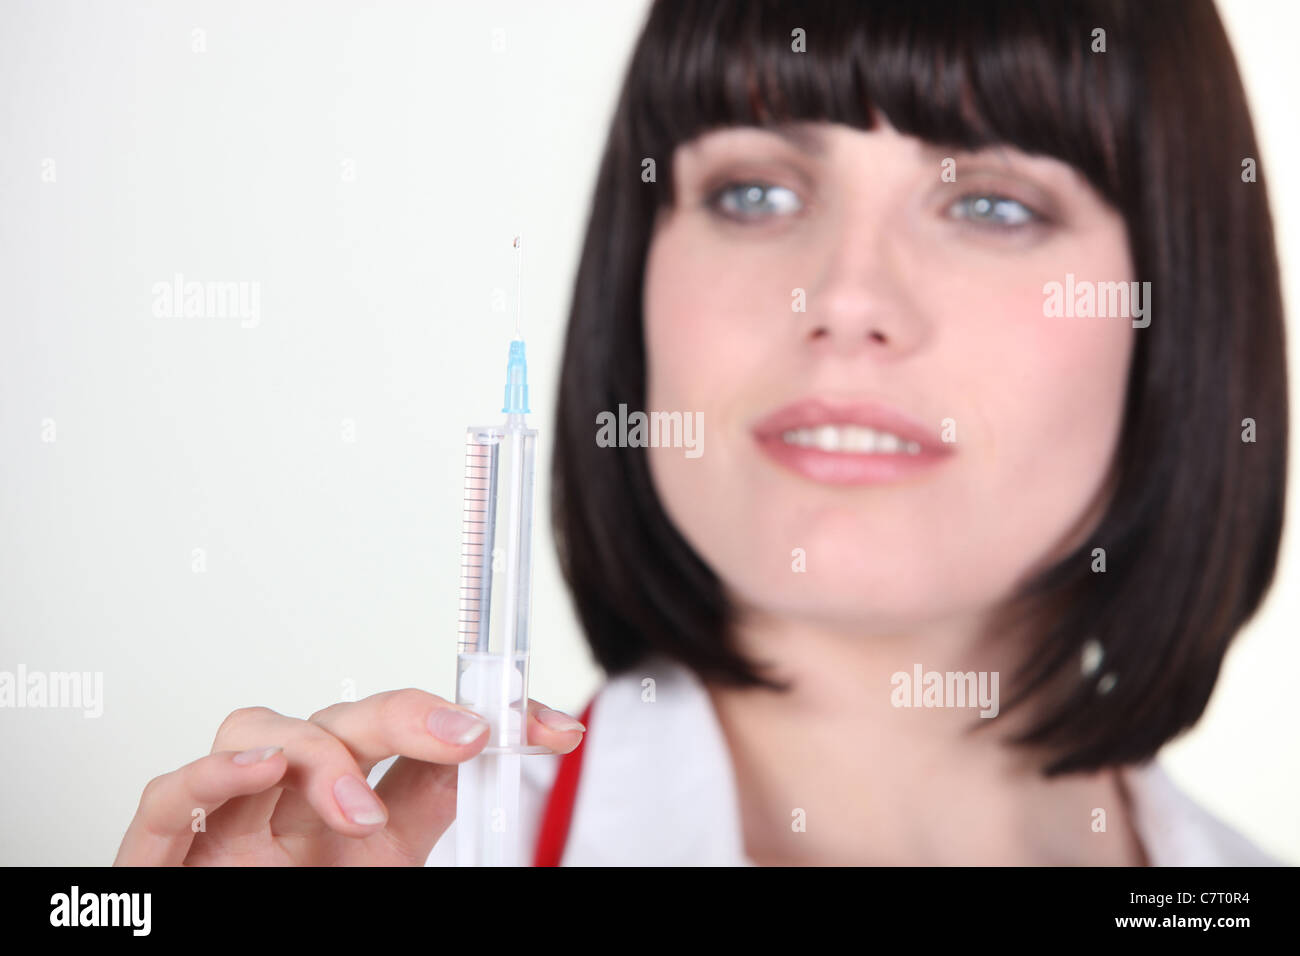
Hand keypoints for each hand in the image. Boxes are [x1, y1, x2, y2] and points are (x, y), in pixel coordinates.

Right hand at [113, 690, 585, 865]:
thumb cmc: (300, 937)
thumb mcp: (391, 887)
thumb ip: (442, 841)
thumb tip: (513, 811)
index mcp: (362, 827)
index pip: (425, 752)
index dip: (486, 724)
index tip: (552, 727)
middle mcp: (298, 813)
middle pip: (345, 721)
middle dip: (406, 713)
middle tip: (466, 735)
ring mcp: (229, 828)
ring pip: (260, 728)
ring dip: (315, 751)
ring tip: (355, 809)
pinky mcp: (163, 857)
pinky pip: (170, 797)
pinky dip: (208, 775)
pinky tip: (256, 771)